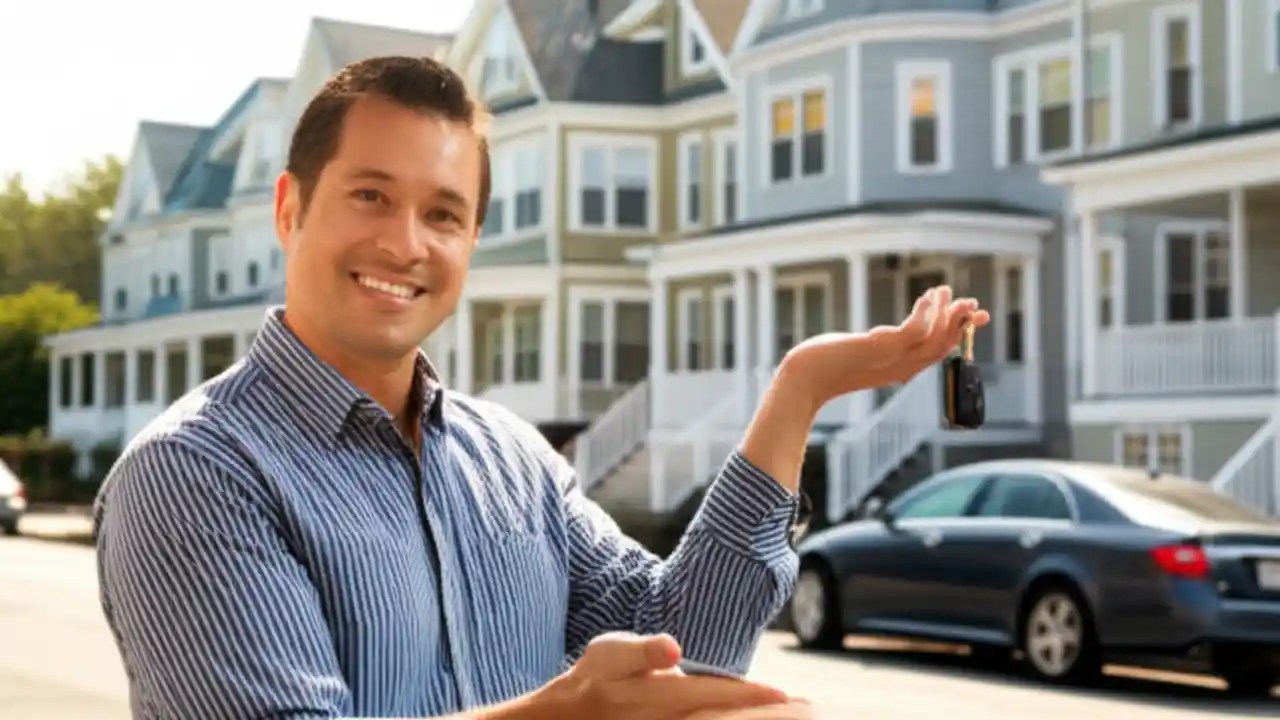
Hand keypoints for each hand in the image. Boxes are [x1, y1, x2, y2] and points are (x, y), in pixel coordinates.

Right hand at [530, 632, 790, 719]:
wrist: (568, 719)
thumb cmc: (594, 678)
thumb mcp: (610, 652)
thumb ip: (642, 651)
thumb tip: (672, 648)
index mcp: (659, 697)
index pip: (716, 696)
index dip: (752, 696)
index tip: (785, 696)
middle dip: (765, 717)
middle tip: (806, 710)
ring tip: (791, 715)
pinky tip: (749, 718)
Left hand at [775, 285, 988, 412]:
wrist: (802, 378)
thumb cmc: (824, 366)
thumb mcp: (859, 354)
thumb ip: (876, 348)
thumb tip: (882, 337)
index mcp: (898, 370)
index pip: (936, 353)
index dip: (957, 335)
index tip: (971, 318)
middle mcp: (900, 368)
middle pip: (943, 347)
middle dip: (961, 324)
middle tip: (975, 305)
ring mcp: (891, 360)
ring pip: (933, 339)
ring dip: (947, 314)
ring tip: (946, 291)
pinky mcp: (878, 348)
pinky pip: (913, 331)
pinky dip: (926, 314)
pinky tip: (927, 297)